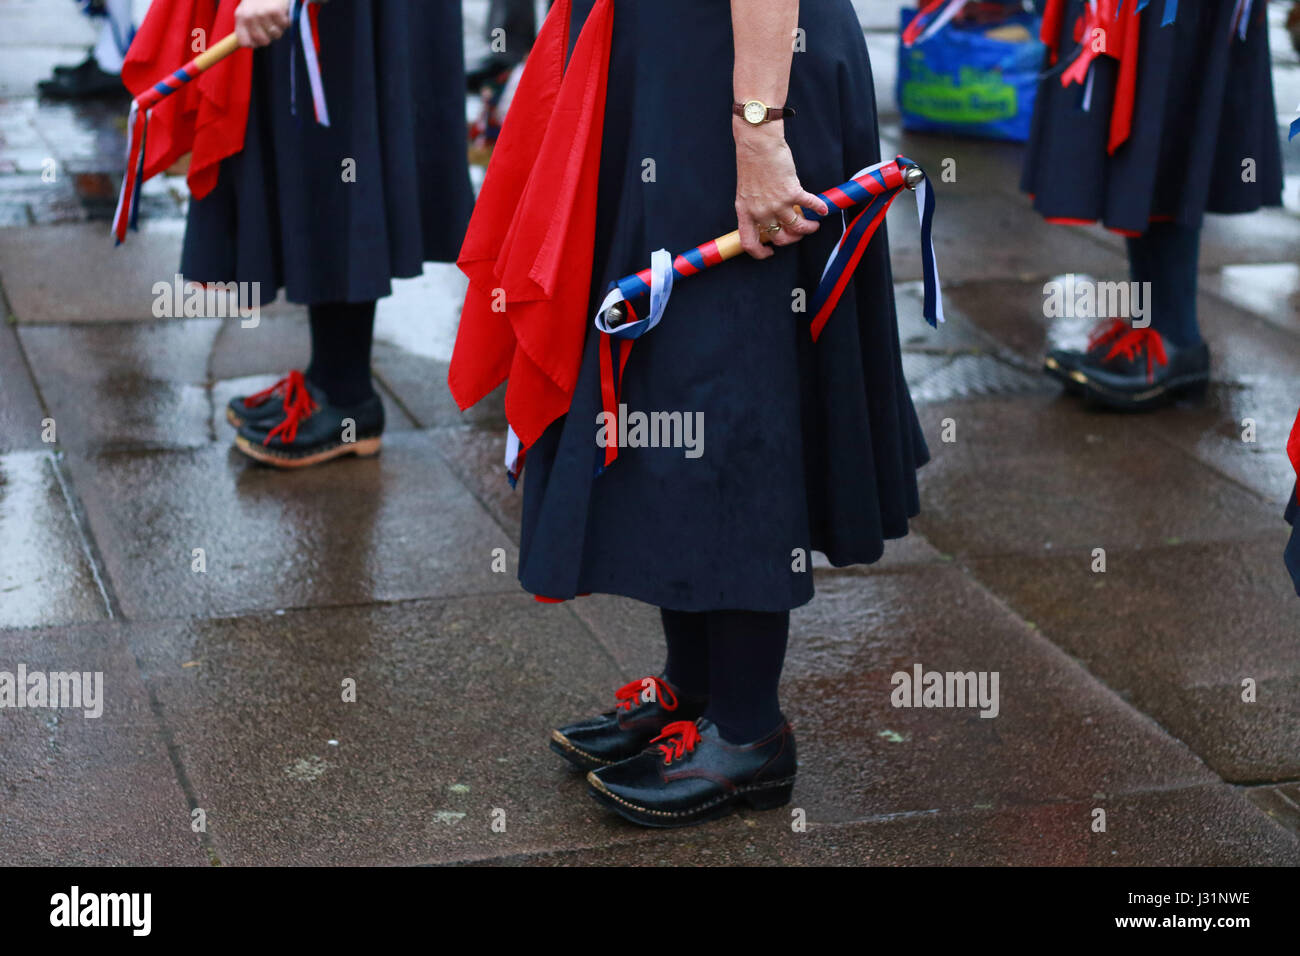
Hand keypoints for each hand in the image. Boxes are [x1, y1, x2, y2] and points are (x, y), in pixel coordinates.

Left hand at [235, 0, 291, 47]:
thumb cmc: (258, 0)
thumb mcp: (246, 11)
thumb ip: (246, 27)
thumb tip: (251, 45)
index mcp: (240, 17)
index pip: (244, 42)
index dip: (254, 44)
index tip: (259, 40)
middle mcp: (250, 17)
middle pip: (263, 41)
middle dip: (270, 37)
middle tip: (270, 27)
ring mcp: (263, 14)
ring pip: (276, 35)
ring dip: (279, 28)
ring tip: (275, 18)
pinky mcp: (275, 11)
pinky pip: (285, 26)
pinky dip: (286, 21)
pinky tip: (282, 12)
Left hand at [733, 120, 827, 259]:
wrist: (758, 144)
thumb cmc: (751, 164)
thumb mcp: (746, 192)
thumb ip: (755, 208)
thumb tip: (768, 220)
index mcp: (745, 212)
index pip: (749, 242)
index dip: (760, 253)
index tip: (769, 252)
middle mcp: (761, 212)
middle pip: (779, 239)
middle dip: (792, 239)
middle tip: (797, 232)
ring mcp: (777, 203)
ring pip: (798, 228)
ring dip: (809, 228)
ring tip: (813, 224)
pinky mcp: (792, 192)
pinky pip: (810, 206)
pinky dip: (819, 209)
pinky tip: (823, 209)